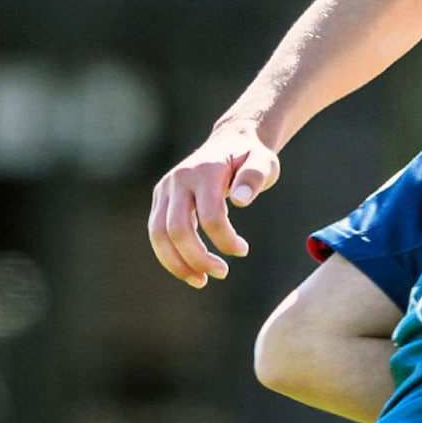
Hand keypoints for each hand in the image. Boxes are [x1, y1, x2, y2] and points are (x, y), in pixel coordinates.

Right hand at [148, 126, 282, 288]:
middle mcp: (179, 180)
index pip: (210, 215)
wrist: (229, 141)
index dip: (226, 240)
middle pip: (176, 229)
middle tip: (222, 273)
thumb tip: (241, 203)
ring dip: (178, 264)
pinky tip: (192, 269)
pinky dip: (171, 256)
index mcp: (204, 171)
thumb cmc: (250, 155)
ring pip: (159, 234)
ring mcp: (166, 190)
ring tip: (201, 281)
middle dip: (198, 258)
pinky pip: (158, 233)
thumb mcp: (264, 162)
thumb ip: (254, 177)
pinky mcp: (161, 200)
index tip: (244, 250)